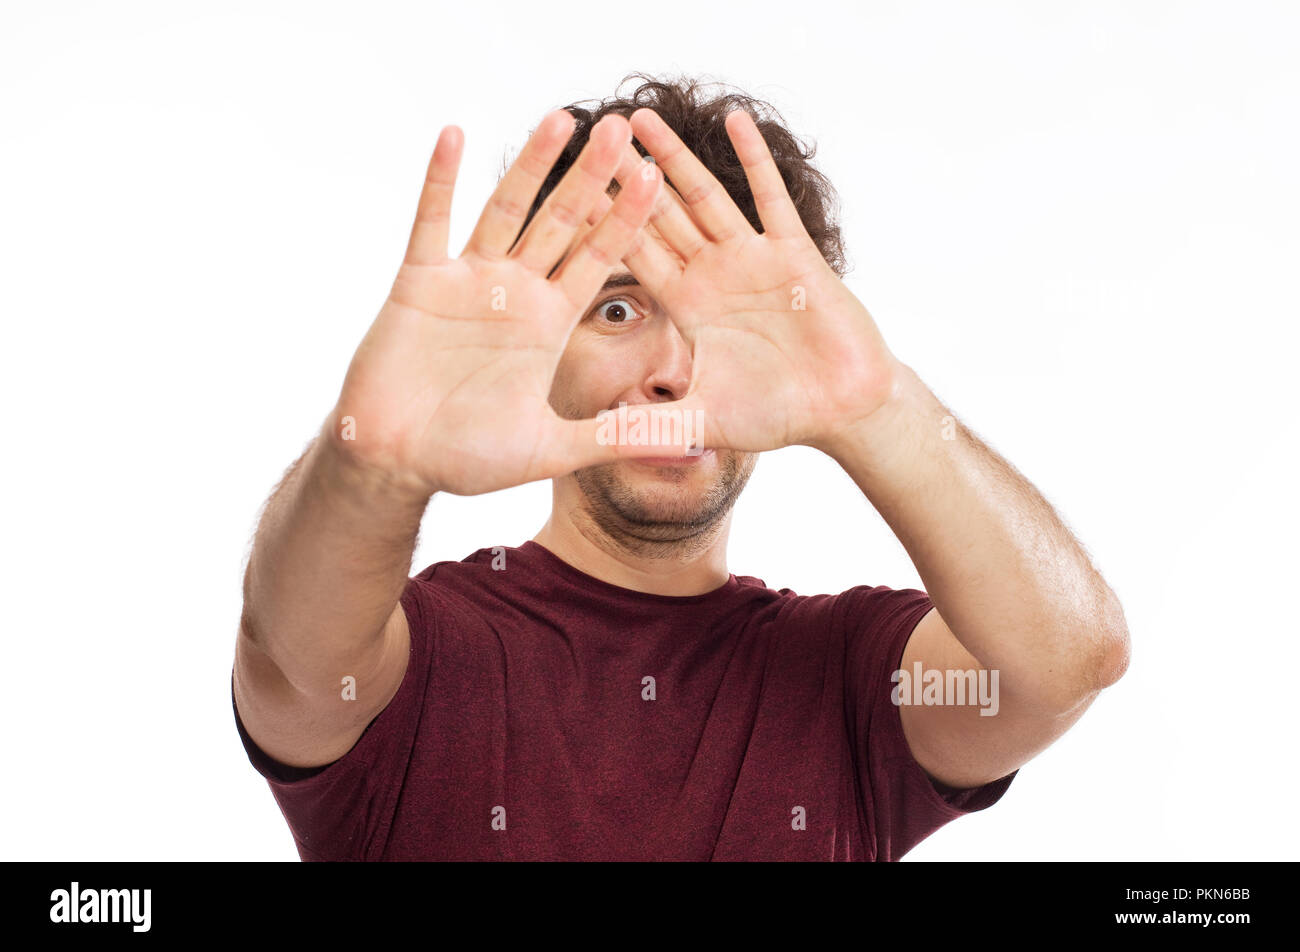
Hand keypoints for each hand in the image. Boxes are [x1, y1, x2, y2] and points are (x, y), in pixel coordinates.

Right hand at [327, 110, 667, 495]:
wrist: (397, 463)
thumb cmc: (470, 460)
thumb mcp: (553, 450)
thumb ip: (616, 440)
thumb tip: (689, 447)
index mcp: (550, 324)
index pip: (597, 260)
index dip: (625, 221)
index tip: (656, 178)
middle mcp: (515, 293)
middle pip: (560, 223)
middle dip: (591, 178)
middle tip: (623, 128)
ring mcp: (468, 282)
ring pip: (505, 211)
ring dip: (530, 165)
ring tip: (561, 117)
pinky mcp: (420, 282)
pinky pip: (431, 222)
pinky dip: (440, 180)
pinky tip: (455, 134)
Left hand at [596, 107, 903, 455]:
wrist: (841, 408)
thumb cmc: (776, 415)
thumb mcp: (705, 419)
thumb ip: (656, 424)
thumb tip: (601, 439)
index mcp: (687, 306)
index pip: (634, 256)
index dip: (601, 225)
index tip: (565, 190)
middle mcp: (712, 274)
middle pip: (659, 216)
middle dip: (626, 178)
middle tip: (590, 135)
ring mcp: (751, 258)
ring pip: (703, 196)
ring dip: (673, 157)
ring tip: (639, 118)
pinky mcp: (792, 251)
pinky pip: (768, 198)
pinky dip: (753, 160)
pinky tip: (734, 119)